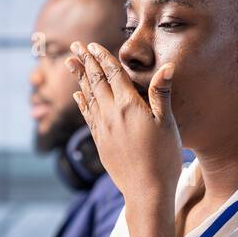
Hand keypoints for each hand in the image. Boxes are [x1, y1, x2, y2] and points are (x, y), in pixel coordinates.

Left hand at [65, 41, 181, 224]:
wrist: (146, 192)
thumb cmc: (164, 158)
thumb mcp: (168, 124)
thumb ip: (162, 94)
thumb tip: (167, 66)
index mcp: (128, 106)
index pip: (112, 74)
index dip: (102, 57)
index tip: (92, 44)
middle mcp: (111, 115)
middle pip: (95, 81)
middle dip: (85, 61)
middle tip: (74, 45)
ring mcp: (103, 130)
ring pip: (88, 97)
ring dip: (79, 78)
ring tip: (70, 63)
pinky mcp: (101, 143)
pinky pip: (88, 116)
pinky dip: (82, 102)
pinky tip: (78, 96)